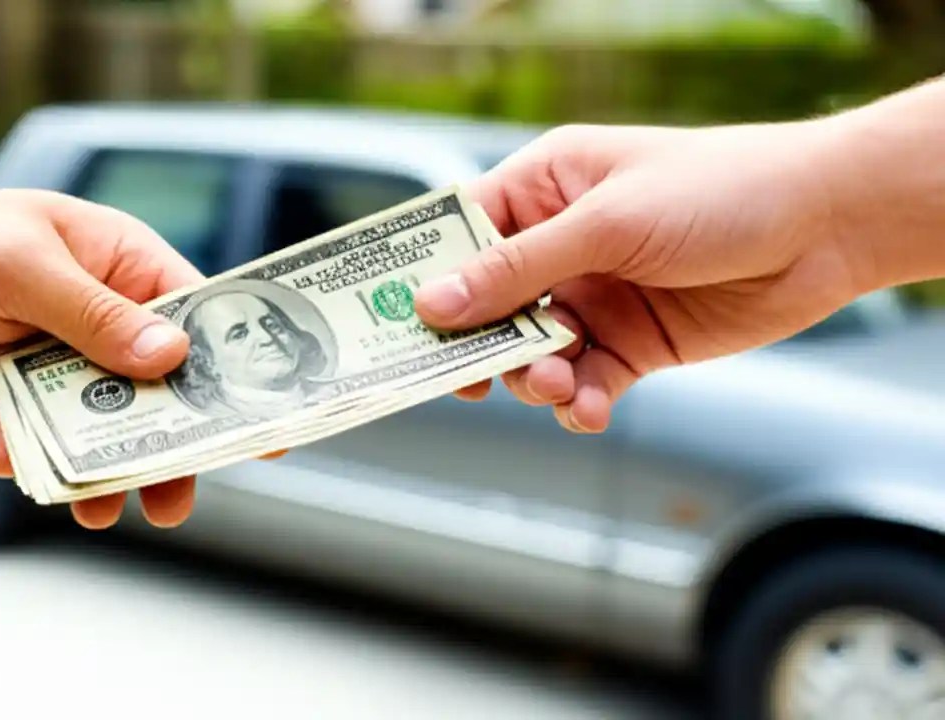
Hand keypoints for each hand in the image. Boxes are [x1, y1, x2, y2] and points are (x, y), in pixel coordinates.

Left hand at [0, 183, 202, 529]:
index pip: (195, 319)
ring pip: (105, 431)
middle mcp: (102, 324)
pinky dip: (30, 461)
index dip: (230, 370)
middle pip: (161, 392)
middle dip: (171, 447)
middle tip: (177, 498)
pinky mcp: (17, 408)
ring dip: (106, 472)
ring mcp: (60, 370)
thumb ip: (92, 314)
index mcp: (122, 269)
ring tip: (103, 510)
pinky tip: (2, 453)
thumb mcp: (21, 266)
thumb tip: (170, 358)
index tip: (262, 427)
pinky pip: (42, 447)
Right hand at [414, 120, 867, 432]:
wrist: (827, 226)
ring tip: (558, 383)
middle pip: (486, 304)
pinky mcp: (631, 342)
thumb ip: (517, 269)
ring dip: (534, 376)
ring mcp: (595, 295)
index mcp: (545, 186)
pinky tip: (589, 406)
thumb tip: (432, 305)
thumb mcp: (606, 224)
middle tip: (467, 379)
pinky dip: (578, 401)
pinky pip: (583, 381)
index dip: (425, 278)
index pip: (461, 233)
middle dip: (479, 344)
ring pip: (531, 352)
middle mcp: (561, 243)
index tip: (395, 326)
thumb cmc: (719, 191)